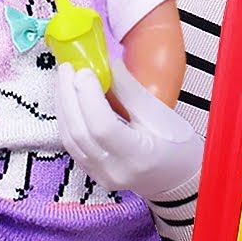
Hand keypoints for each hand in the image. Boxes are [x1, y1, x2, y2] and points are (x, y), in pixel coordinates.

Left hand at [55, 60, 201, 198]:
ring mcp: (101, 175)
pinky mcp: (92, 172)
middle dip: (69, 95)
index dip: (89, 96)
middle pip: (80, 132)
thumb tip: (108, 63)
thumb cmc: (176, 148)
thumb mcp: (159, 115)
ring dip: (63, 105)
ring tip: (64, 78)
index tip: (84, 71)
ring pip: (70, 138)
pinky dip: (67, 119)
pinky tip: (67, 99)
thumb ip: (129, 90)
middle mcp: (115, 170)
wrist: (178, 178)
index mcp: (139, 157)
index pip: (103, 128)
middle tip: (68, 68)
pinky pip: (71, 144)